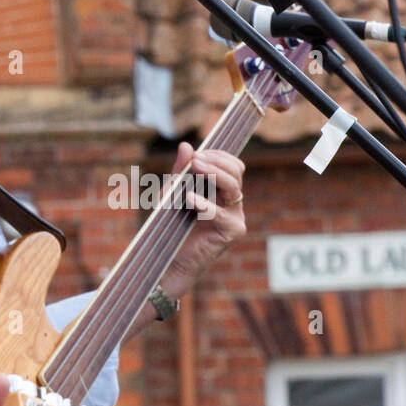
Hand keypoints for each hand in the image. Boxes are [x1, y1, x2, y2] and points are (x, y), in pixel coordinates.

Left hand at [161, 141, 245, 300]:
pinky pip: (222, 214)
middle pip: (236, 172)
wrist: (169, 259)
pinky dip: (206, 204)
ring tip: (195, 168)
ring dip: (215, 174)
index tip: (197, 153)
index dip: (217, 155)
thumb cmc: (171, 225)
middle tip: (195, 160)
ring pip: (234, 187)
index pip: (231, 165)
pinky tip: (190, 198)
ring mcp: (234, 217)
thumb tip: (187, 146)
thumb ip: (180, 171)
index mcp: (221, 191)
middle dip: (216, 161)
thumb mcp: (172, 192)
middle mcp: (232, 202)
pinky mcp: (231, 232)